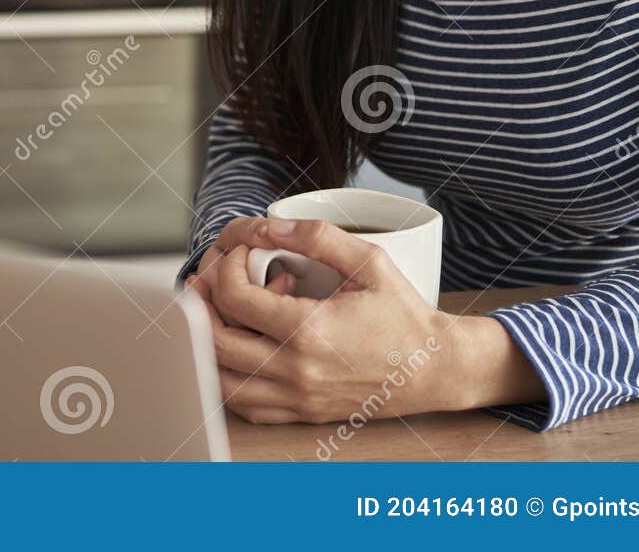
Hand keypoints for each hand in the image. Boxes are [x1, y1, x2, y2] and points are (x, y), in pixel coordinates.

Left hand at [190, 218, 450, 423]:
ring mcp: (297, 398)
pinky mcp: (301, 413)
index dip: (224, 268)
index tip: (238, 254)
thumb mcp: (370, 262)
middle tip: (209, 279)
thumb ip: (317, 236)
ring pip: (220, 380)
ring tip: (221, 312)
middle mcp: (297, 371)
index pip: (234, 299)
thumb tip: (269, 226)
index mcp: (309, 332)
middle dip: (202, 303)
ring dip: (208, 343)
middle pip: (213, 341)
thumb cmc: (405, 316)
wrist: (436, 369)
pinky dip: (228, 377)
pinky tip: (242, 347)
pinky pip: (243, 405)